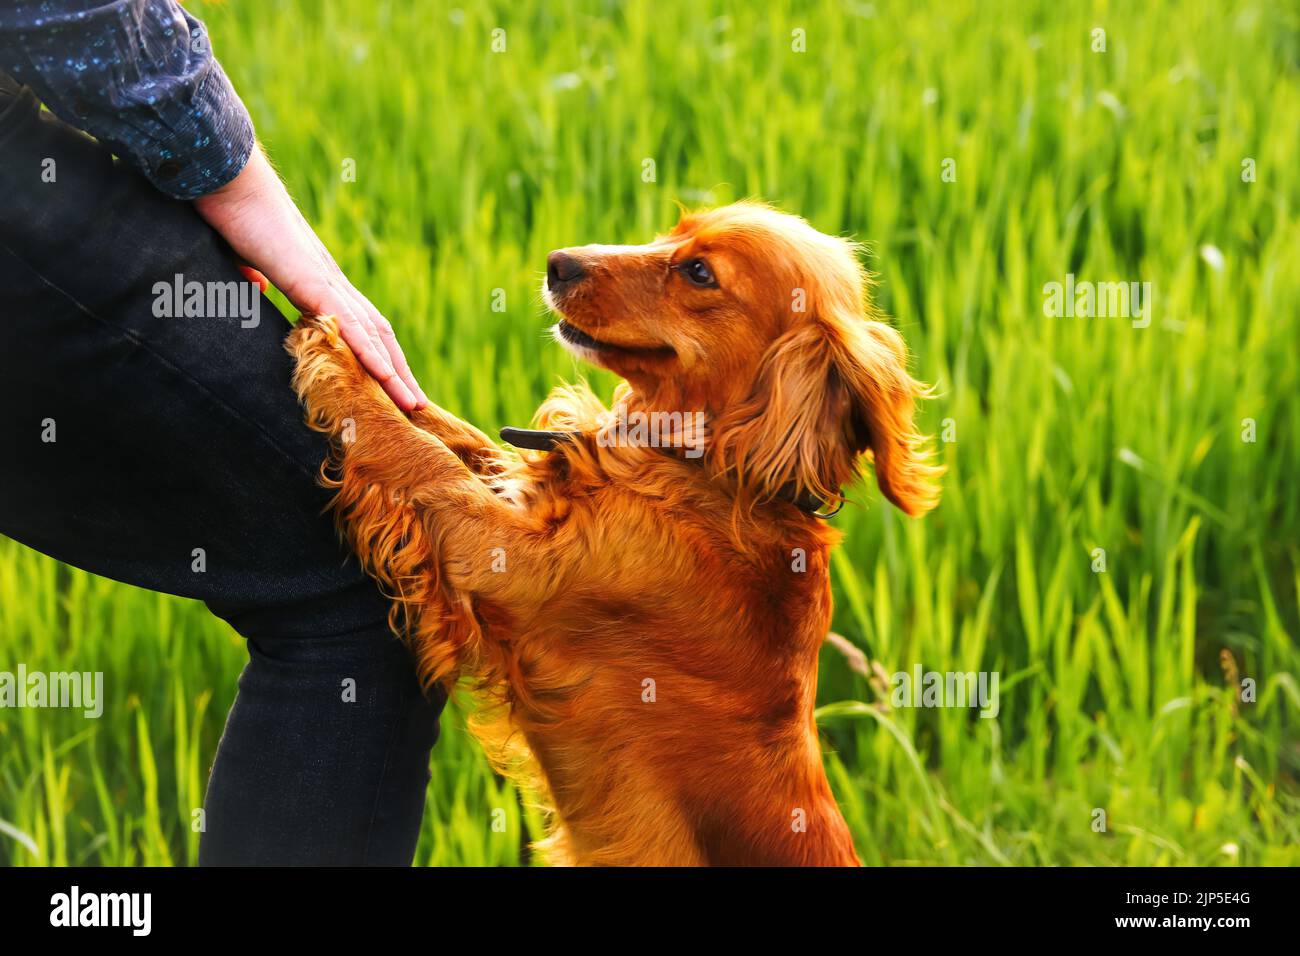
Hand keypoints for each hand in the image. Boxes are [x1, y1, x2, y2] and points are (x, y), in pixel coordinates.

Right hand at [194, 145, 426, 411]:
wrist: (224, 176)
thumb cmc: (229, 211)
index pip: (358, 323)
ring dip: (394, 371)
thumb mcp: (241, 254)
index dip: (376, 354)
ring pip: (372, 333)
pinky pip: (349, 322)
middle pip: (377, 333)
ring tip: (413, 404)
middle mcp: (331, 280)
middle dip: (397, 371)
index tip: (388, 383)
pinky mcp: (312, 279)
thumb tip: (253, 285)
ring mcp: (325, 279)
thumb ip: (251, 273)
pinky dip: (369, 351)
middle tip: (415, 405)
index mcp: (316, 278)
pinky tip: (385, 377)